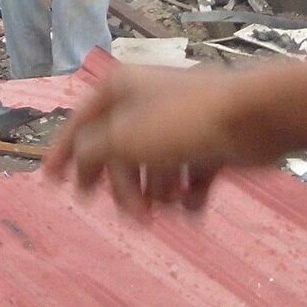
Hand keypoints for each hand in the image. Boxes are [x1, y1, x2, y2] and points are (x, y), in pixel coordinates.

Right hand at [45, 63, 274, 216]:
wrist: (254, 116)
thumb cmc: (180, 123)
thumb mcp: (122, 139)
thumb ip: (91, 153)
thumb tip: (80, 163)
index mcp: (118, 89)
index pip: (79, 124)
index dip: (63, 154)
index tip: (52, 183)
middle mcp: (144, 101)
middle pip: (119, 152)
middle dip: (124, 188)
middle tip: (133, 217)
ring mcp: (177, 122)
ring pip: (153, 166)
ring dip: (157, 193)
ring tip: (169, 209)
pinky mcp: (206, 141)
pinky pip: (185, 173)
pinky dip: (186, 193)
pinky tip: (193, 205)